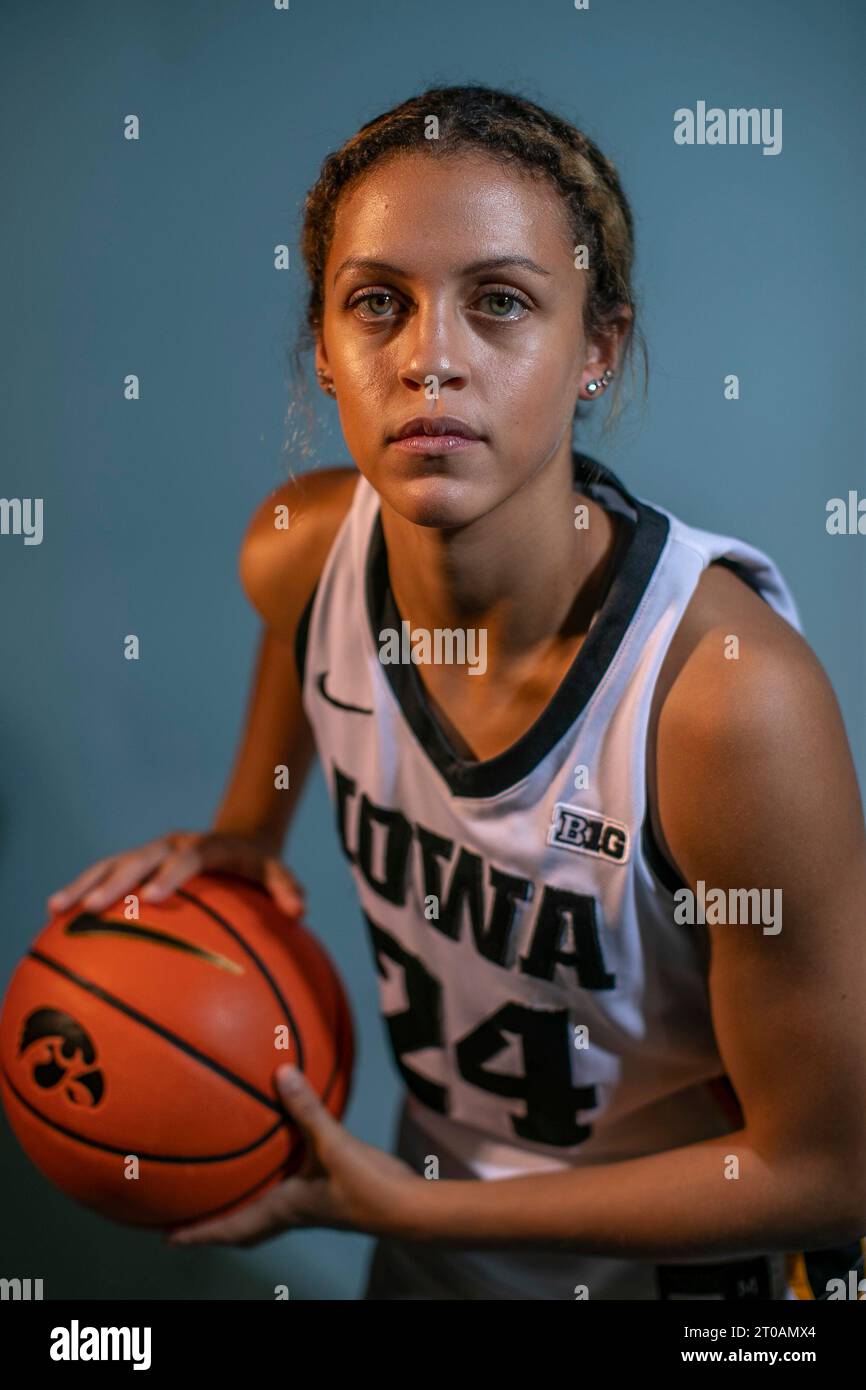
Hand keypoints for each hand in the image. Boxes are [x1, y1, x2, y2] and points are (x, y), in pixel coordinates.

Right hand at [46, 829, 305, 918]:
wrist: (237, 837)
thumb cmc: (256, 865)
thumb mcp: (276, 872)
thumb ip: (287, 889)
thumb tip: (300, 911)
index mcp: (206, 846)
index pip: (187, 857)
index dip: (170, 874)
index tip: (152, 898)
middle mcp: (173, 844)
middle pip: (139, 858)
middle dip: (116, 881)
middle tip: (94, 907)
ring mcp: (150, 852)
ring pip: (112, 864)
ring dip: (85, 883)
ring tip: (57, 909)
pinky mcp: (136, 862)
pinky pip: (105, 874)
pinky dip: (82, 888)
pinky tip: (57, 915)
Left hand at [163, 1066, 419, 1247]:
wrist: (407, 1207)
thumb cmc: (367, 1186)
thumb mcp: (333, 1144)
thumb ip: (307, 1109)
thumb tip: (281, 1071)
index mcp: (282, 1207)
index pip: (229, 1227)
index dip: (196, 1233)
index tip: (164, 1236)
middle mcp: (289, 1210)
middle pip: (241, 1228)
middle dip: (212, 1226)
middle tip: (182, 1221)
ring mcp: (308, 1204)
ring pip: (261, 1212)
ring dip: (238, 1208)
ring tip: (216, 1194)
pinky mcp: (324, 1192)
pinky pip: (283, 1191)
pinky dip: (269, 1182)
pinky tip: (276, 1159)